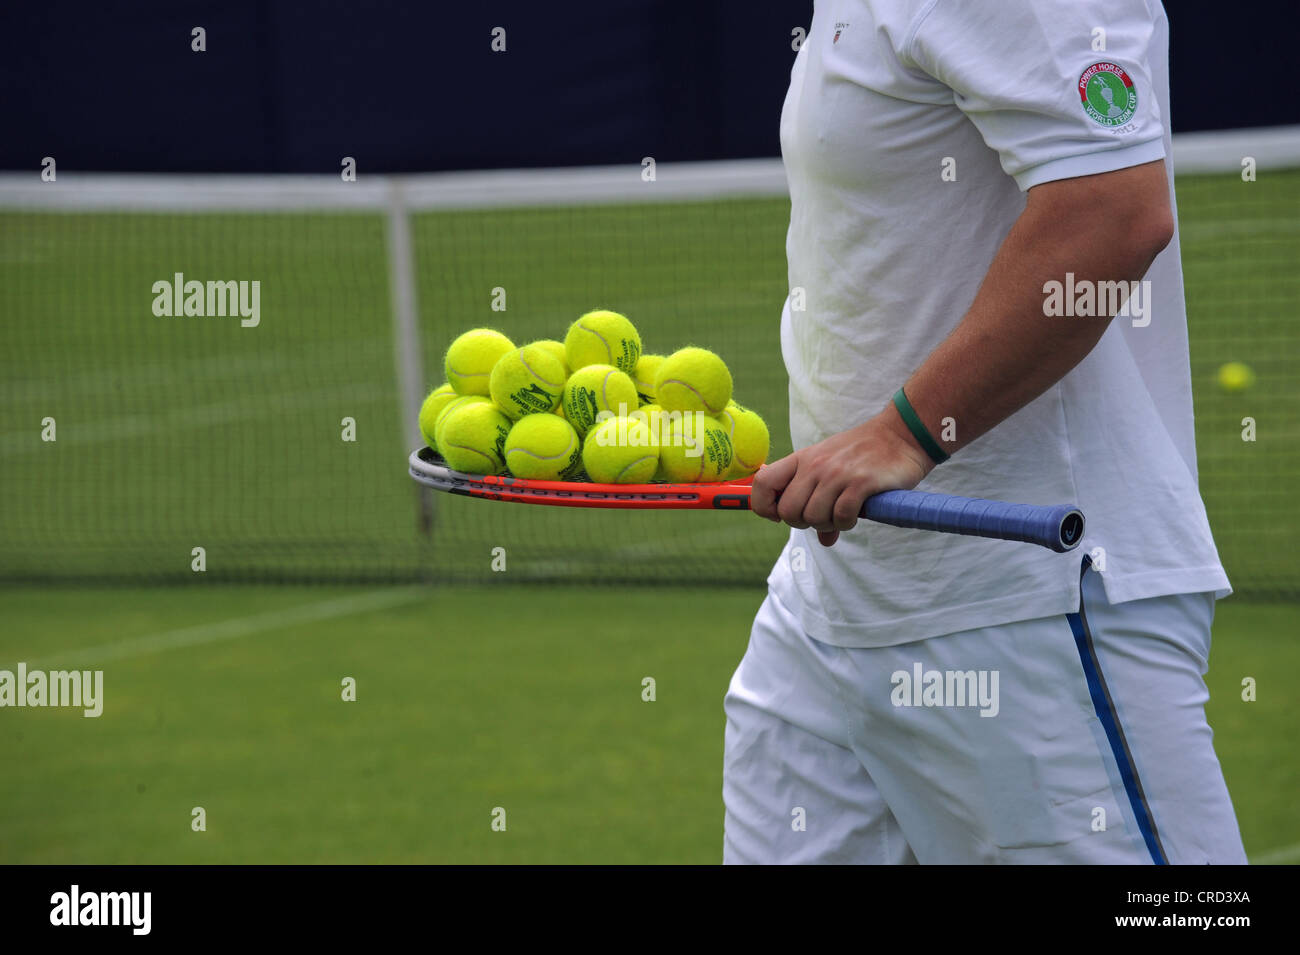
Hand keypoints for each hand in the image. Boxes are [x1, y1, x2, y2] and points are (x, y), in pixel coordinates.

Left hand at [751, 408, 933, 546]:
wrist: (901, 435)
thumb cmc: (863, 454)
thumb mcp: (833, 468)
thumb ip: (819, 501)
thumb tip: (824, 541)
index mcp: (802, 459)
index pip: (763, 483)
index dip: (764, 506)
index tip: (780, 515)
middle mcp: (815, 465)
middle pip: (788, 511)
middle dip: (803, 523)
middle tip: (823, 517)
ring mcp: (837, 473)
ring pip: (813, 517)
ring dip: (828, 524)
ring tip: (842, 513)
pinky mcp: (861, 483)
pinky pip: (841, 516)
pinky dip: (847, 522)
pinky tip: (856, 513)